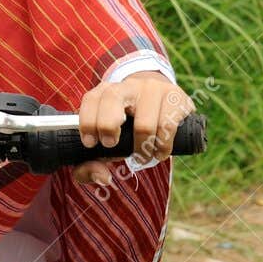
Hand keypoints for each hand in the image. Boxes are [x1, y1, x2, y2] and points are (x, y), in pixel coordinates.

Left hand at [72, 71, 194, 186]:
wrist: (166, 104)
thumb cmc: (130, 128)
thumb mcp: (110, 141)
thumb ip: (94, 163)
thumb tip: (102, 176)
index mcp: (106, 92)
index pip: (91, 99)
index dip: (87, 122)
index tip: (91, 143)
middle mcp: (128, 86)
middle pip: (111, 99)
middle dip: (108, 127)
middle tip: (112, 146)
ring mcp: (153, 88)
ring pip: (143, 123)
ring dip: (142, 149)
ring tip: (143, 157)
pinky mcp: (175, 96)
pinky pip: (167, 126)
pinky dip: (162, 147)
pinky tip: (160, 152)